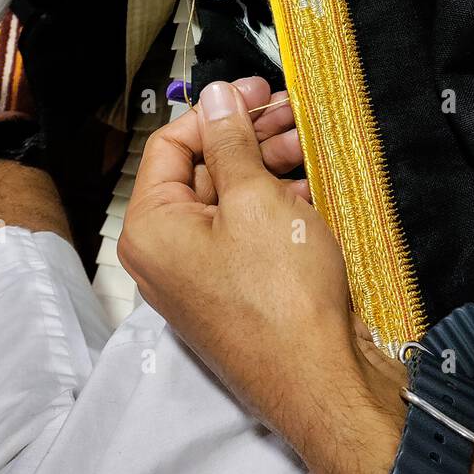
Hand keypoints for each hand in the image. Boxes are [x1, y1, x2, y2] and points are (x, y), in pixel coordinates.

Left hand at [118, 79, 400, 473]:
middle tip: (288, 113)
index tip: (255, 92)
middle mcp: (165, 253)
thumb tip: (215, 99)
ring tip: (305, 146)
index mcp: (151, 228)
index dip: (216, 112)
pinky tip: (307, 189)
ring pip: (227, 199)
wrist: (322, 380)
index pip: (170, 144)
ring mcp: (199, 275)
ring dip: (265, 166)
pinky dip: (274, 204)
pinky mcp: (234, 290)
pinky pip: (245, 231)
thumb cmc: (284, 299)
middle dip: (246, 137)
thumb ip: (231, 142)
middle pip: (200, 169)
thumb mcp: (256, 199)